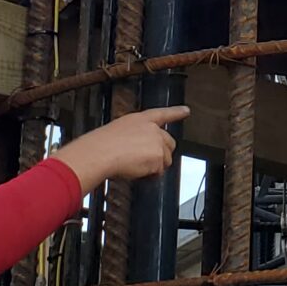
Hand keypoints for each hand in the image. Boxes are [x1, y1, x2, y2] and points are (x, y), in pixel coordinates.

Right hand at [51, 106, 189, 191]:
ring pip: (166, 160)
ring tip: (135, 167)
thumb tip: (138, 151)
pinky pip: (159, 171)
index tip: (186, 111)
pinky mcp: (159, 156)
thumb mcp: (118, 133)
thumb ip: (134, 137)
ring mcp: (157, 142)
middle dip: (162, 154)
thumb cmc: (101, 144)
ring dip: (155, 166)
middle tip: (145, 162)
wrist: (100, 152)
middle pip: (169, 143)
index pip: (162, 114)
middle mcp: (152, 128)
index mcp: (140, 119)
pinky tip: (137, 171)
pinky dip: (150, 175)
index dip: (176, 112)